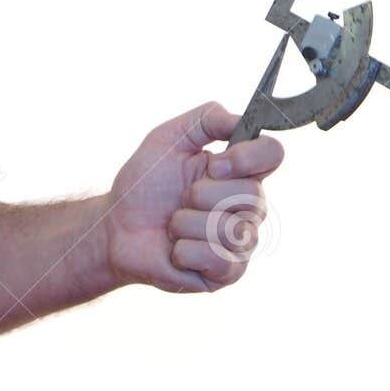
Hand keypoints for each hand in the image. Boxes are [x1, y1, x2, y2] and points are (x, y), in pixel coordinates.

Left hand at [102, 101, 284, 293]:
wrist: (116, 227)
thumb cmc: (144, 186)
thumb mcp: (167, 139)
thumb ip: (204, 120)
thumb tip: (238, 117)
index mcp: (240, 172)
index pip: (273, 154)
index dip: (247, 158)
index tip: (213, 164)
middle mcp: (249, 207)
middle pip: (252, 194)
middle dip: (201, 195)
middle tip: (180, 199)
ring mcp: (241, 242)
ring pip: (231, 230)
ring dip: (186, 224)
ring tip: (173, 225)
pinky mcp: (227, 273)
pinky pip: (218, 260)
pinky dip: (184, 251)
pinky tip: (175, 249)